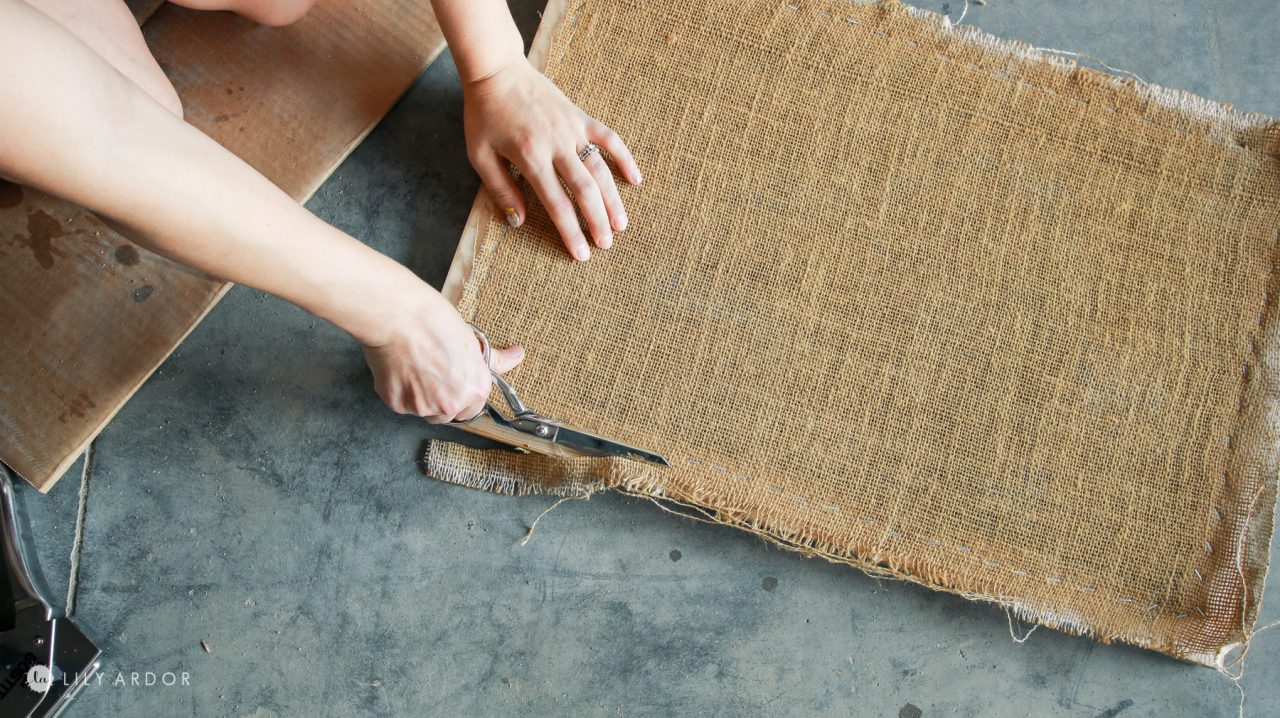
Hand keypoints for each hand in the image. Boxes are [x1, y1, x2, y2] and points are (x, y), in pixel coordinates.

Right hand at [361, 289, 522, 422]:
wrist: (399, 316)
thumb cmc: (435, 321)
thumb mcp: (472, 339)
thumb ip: (494, 359)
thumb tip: (518, 355)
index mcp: (476, 389)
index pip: (472, 408)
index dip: (462, 394)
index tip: (453, 381)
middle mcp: (452, 404)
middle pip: (448, 414)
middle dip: (442, 399)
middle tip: (432, 371)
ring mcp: (424, 407)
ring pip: (424, 411)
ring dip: (421, 397)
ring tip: (416, 366)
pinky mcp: (398, 404)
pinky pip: (402, 404)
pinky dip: (399, 391)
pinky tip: (400, 368)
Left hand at [462, 57, 641, 260]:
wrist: (497, 72)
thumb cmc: (485, 116)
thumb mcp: (480, 156)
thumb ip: (501, 189)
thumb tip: (519, 221)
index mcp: (530, 157)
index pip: (557, 203)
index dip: (571, 231)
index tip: (581, 253)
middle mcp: (556, 145)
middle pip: (584, 190)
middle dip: (597, 221)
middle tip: (605, 244)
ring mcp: (572, 130)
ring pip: (600, 169)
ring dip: (613, 199)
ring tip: (621, 224)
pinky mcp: (580, 117)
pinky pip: (609, 139)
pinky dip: (624, 158)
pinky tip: (635, 179)